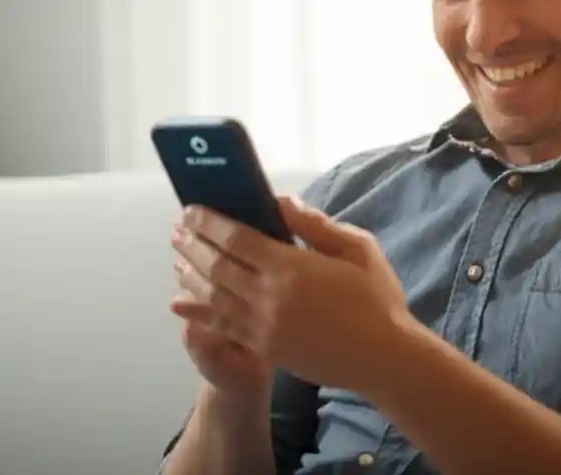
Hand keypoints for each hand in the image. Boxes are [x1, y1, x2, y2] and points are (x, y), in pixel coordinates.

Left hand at [171, 197, 412, 392]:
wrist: (383, 358)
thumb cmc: (376, 299)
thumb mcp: (357, 248)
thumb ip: (315, 224)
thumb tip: (281, 202)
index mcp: (291, 267)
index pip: (236, 238)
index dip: (209, 222)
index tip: (192, 209)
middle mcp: (269, 297)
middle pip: (217, 266)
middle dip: (193, 244)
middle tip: (178, 229)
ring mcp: (263, 326)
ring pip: (212, 296)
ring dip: (190, 274)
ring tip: (178, 257)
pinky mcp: (264, 348)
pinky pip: (221, 326)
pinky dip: (197, 311)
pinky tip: (183, 301)